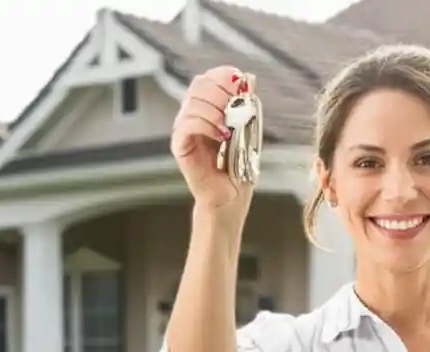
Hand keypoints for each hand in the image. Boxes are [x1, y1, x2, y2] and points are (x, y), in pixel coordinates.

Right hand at [170, 65, 249, 210]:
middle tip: (236, 109)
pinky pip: (187, 125)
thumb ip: (246, 104)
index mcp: (208, 106)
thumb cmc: (239, 166)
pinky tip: (222, 137)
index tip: (241, 86)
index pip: (209, 77)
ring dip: (216, 110)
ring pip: (193, 102)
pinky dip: (206, 126)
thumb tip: (250, 77)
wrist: (230, 197)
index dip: (225, 76)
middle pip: (199, 84)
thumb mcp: (248, 130)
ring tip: (230, 129)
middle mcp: (192, 113)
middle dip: (221, 91)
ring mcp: (184, 129)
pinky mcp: (180, 146)